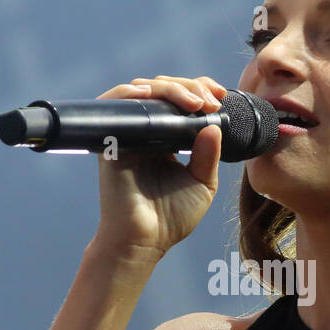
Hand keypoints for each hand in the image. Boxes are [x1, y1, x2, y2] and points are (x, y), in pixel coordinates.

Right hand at [91, 74, 226, 257]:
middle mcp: (146, 132)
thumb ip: (208, 155)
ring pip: (142, 91)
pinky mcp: (110, 140)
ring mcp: (127, 134)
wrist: (144, 242)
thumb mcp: (202, 183)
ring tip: (193, 101)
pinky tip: (149, 94)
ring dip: (169, 88)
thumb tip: (214, 124)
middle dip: (189, 87)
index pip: (180, 101)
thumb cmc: (172, 218)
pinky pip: (114, 105)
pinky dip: (129, 93)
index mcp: (167, 139)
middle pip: (163, 90)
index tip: (219, 97)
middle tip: (209, 100)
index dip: (198, 89)